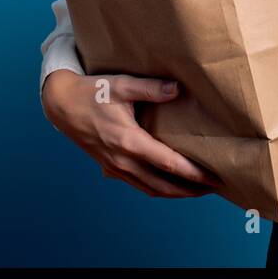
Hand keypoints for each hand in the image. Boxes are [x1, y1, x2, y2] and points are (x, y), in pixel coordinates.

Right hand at [41, 70, 224, 197]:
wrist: (61, 105)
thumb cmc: (93, 92)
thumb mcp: (121, 85)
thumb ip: (150, 88)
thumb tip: (177, 89)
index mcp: (128, 140)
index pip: (168, 163)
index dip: (193, 172)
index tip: (214, 175)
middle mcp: (122, 160)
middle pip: (163, 184)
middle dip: (191, 189)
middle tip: (215, 186)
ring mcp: (115, 167)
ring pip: (151, 189)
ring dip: (176, 193)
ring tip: (199, 190)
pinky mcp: (111, 167)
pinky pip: (139, 185)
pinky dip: (159, 189)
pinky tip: (172, 186)